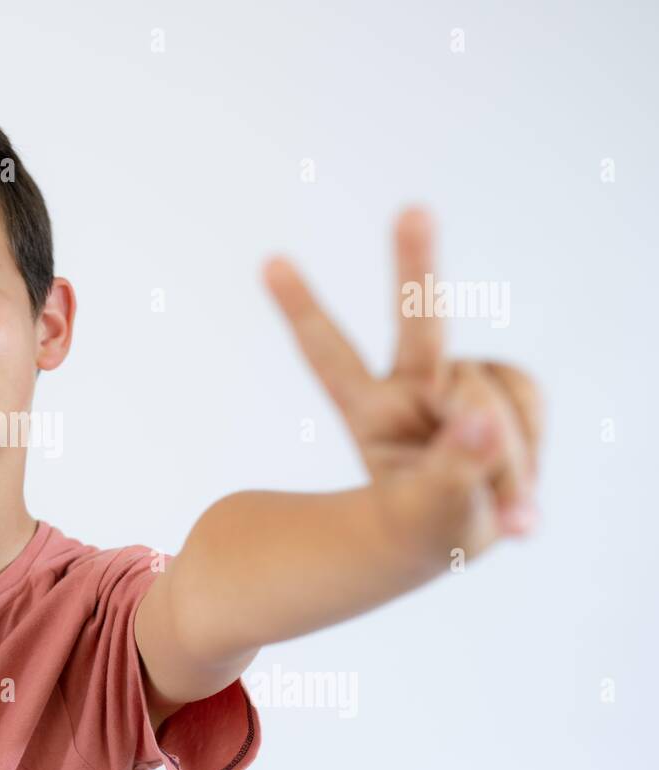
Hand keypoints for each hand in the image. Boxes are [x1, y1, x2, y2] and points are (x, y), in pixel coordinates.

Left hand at [261, 207, 544, 560]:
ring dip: (501, 455)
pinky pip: (526, 401)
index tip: (270, 263)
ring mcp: (459, 382)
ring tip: (491, 498)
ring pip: (487, 396)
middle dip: (417, 265)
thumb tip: (483, 419)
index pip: (329, 355)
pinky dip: (528, 445)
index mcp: (368, 411)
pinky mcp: (505, 388)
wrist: (457, 530)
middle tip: (413, 211)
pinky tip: (513, 470)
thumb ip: (454, 472)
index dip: (302, 309)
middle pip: (417, 323)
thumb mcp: (429, 519)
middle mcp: (409, 383)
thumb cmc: (425, 524)